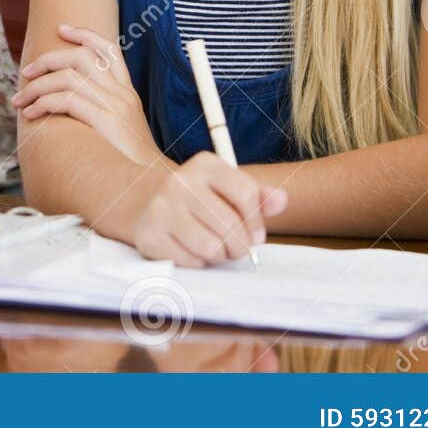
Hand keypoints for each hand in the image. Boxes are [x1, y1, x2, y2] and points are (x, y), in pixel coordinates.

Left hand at [14, 25, 158, 165]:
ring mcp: (116, 105)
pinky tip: (33, 114)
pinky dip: (43, 103)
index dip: (84, 34)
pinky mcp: (106, 121)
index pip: (108, 49)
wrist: (151, 185)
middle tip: (26, 72)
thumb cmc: (129, 163)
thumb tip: (67, 106)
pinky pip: (66, 100)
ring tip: (21, 100)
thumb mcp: (120, 130)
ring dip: (37, 85)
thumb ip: (101, 112)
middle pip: (82, 57)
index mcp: (127, 92)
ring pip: (68, 76)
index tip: (61, 28)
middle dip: (48, 59)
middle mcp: (122, 94)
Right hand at [132, 152, 287, 267]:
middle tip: (237, 249)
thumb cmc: (199, 200)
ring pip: (211, 247)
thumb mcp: (227, 190)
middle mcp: (180, 181)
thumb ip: (258, 197)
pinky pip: (190, 261)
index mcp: (205, 164)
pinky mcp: (149, 234)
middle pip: (230, 225)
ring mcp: (161, 207)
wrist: (146, 203)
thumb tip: (281, 201)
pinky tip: (192, 250)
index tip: (256, 235)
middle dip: (241, 246)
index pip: (246, 193)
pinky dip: (197, 262)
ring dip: (220, 256)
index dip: (256, 222)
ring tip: (216, 249)